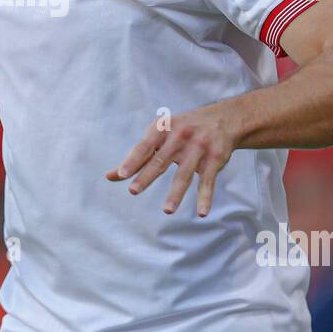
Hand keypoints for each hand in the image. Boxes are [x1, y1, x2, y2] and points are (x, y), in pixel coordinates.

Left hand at [105, 101, 238, 216]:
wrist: (223, 118)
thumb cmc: (182, 130)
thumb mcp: (159, 136)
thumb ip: (137, 157)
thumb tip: (109, 176)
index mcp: (162, 129)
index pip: (144, 146)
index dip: (133, 160)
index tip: (122, 175)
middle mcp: (180, 136)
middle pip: (161, 160)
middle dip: (147, 176)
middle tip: (133, 191)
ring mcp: (198, 147)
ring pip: (184, 174)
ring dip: (176, 193)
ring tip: (166, 211)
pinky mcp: (215, 159)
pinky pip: (208, 181)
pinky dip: (205, 197)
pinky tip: (201, 213)